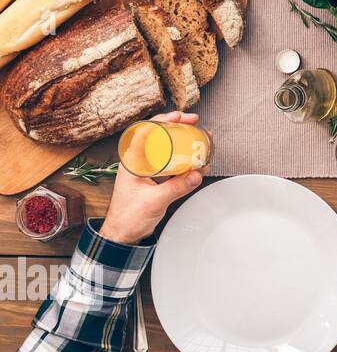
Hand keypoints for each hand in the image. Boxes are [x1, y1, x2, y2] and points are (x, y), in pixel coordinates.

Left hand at [100, 112, 206, 244]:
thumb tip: (196, 174)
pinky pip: (171, 163)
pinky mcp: (155, 180)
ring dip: (183, 142)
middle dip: (177, 127)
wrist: (122, 235)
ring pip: (165, 149)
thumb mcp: (153, 201)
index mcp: (131, 162)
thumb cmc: (127, 218)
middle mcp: (138, 162)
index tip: (179, 117)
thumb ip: (175, 188)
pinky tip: (196, 161)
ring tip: (200, 139)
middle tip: (194, 123)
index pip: (144, 132)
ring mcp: (147, 171)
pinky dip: (184, 159)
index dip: (162, 120)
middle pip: (158, 137)